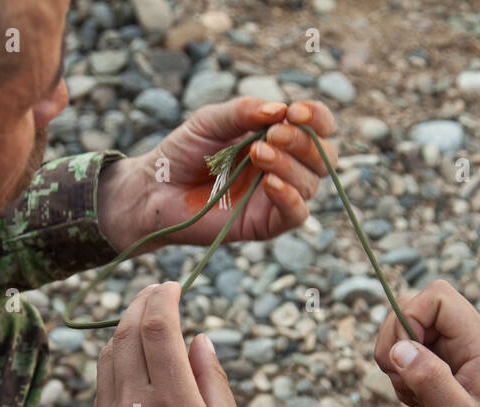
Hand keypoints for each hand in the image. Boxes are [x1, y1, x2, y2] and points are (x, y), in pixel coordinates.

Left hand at [89, 282, 244, 406]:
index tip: (172, 286)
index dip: (162, 298)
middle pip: (125, 333)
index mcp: (174, 401)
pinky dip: (113, 363)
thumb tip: (197, 337)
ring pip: (106, 357)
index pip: (157, 327)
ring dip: (122, 330)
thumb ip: (212, 377)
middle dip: (139, 304)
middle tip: (155, 291)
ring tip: (141, 319)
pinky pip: (100, 387)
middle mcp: (134, 406)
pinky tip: (129, 360)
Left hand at [97, 98, 339, 251]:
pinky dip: (291, 198)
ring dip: (290, 164)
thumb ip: (243, 111)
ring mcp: (277, 197)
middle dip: (304, 142)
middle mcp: (285, 167)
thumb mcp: (210, 121)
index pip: (317, 127)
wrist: (155, 189)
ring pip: (311, 183)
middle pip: (324, 156)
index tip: (296, 111)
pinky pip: (296, 215)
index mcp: (278, 138)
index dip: (317, 118)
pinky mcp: (265, 224)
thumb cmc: (183, 153)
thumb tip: (280, 110)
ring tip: (257, 154)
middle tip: (272, 135)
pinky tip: (271, 183)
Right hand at [374, 280, 479, 406]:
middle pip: (414, 307)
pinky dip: (401, 375)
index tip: (409, 356)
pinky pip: (406, 353)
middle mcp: (466, 338)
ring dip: (396, 361)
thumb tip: (399, 350)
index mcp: (478, 341)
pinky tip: (419, 400)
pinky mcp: (440, 364)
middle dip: (395, 340)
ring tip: (415, 395)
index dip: (410, 318)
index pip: (437, 296)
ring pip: (405, 331)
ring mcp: (452, 350)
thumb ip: (430, 379)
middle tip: (402, 376)